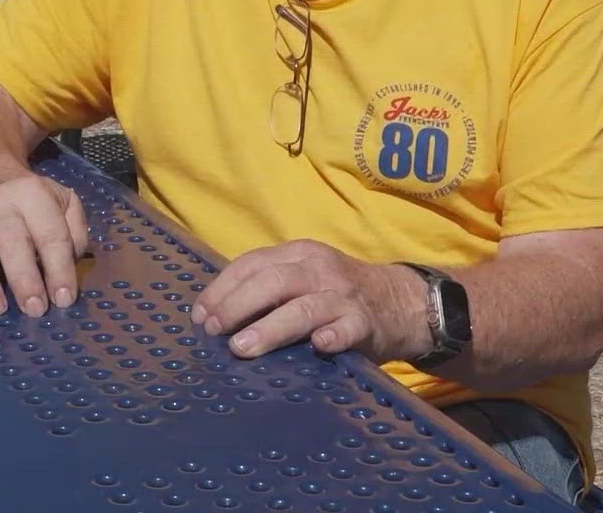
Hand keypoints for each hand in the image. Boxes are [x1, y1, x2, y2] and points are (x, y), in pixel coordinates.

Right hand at [0, 166, 88, 316]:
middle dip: (26, 279)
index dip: (59, 269)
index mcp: (33, 193)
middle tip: (36, 310)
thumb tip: (68, 266)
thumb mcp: (62, 203)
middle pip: (14, 242)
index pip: (51, 235)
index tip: (64, 299)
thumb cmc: (30, 203)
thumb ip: (73, 232)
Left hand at [191, 240, 430, 361]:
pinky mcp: (366, 322)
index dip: (222, 289)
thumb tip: (214, 316)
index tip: (200, 315)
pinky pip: (347, 328)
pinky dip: (332, 335)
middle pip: (272, 281)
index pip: (252, 263)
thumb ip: (269, 290)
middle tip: (215, 332)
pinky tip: (318, 346)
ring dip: (270, 327)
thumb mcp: (304, 278)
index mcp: (298, 254)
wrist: (402, 302)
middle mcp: (319, 268)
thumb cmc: (337, 294)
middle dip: (237, 306)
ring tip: (243, 348)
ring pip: (302, 307)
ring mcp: (343, 295)